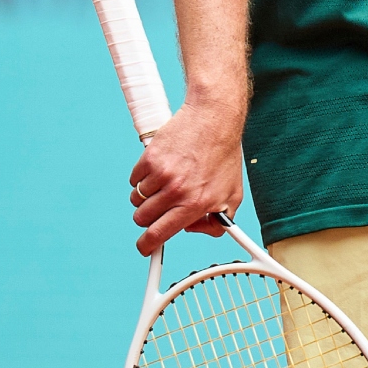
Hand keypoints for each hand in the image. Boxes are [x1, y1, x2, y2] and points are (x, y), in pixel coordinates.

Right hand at [129, 98, 245, 255]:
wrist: (214, 120)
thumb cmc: (224, 156)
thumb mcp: (232, 193)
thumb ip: (219, 219)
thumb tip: (196, 230)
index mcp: (196, 204)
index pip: (160, 234)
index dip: (148, 245)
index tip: (145, 247)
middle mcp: (177, 191)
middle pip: (142, 219)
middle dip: (150, 216)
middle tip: (163, 203)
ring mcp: (162, 174)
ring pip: (137, 199)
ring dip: (148, 195)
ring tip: (168, 180)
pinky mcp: (150, 158)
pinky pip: (134, 180)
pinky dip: (144, 177)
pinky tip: (162, 166)